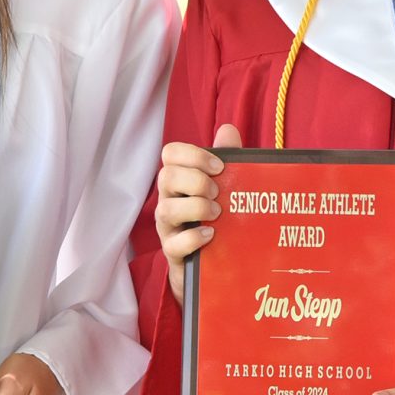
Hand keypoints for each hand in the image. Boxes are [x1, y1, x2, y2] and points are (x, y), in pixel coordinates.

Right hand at [155, 122, 242, 304]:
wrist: (212, 265)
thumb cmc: (215, 218)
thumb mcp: (225, 187)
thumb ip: (227, 158)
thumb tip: (228, 129)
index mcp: (179, 180)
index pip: (171, 153)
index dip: (193, 154)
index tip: (219, 166)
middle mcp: (168, 200)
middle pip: (165, 176)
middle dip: (195, 180)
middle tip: (218, 192)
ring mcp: (167, 227)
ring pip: (166, 209)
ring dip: (196, 207)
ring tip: (218, 214)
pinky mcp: (173, 253)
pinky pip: (175, 243)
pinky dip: (194, 237)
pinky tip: (213, 234)